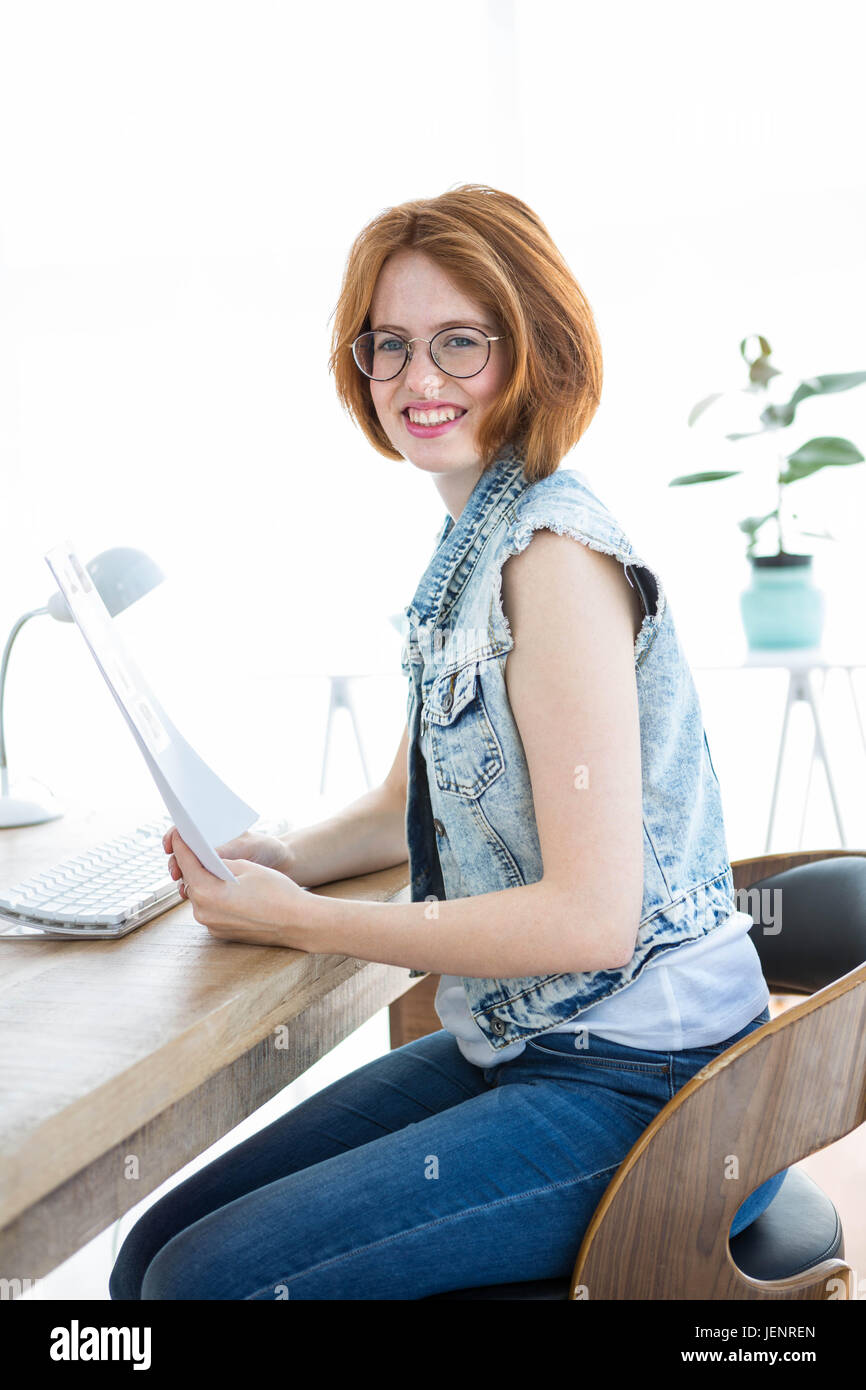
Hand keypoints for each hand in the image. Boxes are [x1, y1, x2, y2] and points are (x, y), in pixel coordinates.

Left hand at [167, 829, 314, 947]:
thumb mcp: (246, 867)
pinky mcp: (219, 932)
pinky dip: (215, 898)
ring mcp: (210, 925)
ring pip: (200, 896)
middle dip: (194, 865)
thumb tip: (205, 859)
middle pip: (191, 881)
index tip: (179, 835)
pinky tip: (230, 891)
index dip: (182, 846)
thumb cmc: (276, 892)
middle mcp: (203, 911)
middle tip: (201, 851)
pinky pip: (210, 909)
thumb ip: (220, 862)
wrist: (298, 922)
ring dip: (205, 883)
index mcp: (206, 891)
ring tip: (218, 871)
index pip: (186, 863)